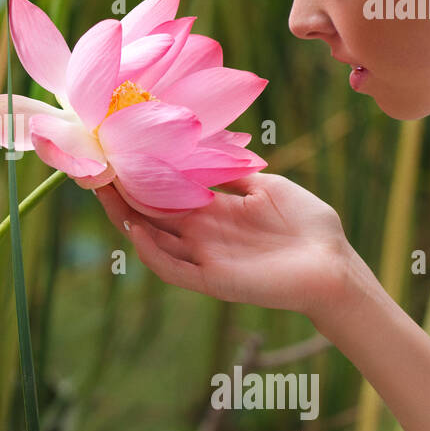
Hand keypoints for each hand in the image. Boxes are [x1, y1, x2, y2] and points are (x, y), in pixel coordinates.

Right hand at [93, 171, 359, 320]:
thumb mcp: (268, 186)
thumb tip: (202, 149)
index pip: (166, 192)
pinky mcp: (213, 280)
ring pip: (152, 240)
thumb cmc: (308, 226)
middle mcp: (202, 234)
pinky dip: (152, 251)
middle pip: (149, 213)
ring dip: (126, 219)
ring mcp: (204, 258)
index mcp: (213, 211)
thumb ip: (232, 172)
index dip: (140, 175)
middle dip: (121, 193)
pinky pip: (173, 269)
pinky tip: (137, 230)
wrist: (335, 265)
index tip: (117, 152)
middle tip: (95, 168)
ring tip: (103, 193)